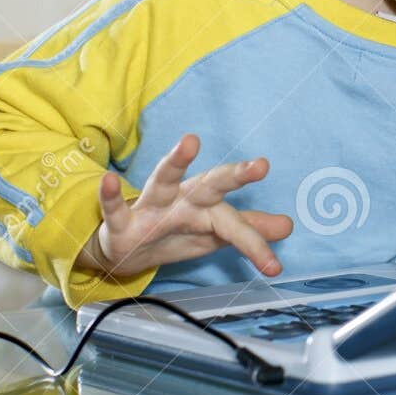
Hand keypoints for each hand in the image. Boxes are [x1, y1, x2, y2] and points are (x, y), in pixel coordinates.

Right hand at [76, 133, 292, 278]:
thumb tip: (288, 226)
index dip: (257, 236)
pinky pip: (114, 209)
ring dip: (176, 162)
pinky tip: (107, 180)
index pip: (235, 219)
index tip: (281, 245)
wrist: (126, 252)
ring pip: (163, 182)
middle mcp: (181, 201)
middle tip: (261, 166)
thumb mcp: (213, 235)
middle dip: (234, 176)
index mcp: (205, 207)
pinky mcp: (120, 223)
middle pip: (210, 185)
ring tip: (190, 142)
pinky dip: (109, 195)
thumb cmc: (176, 234)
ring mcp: (151, 208)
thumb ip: (248, 230)